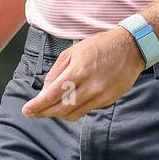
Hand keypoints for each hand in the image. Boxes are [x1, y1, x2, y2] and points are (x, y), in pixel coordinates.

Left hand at [22, 26, 144, 120]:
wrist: (131, 48)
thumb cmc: (100, 46)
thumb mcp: (73, 51)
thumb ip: (57, 71)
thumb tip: (46, 90)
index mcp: (79, 70)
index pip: (53, 94)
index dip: (38, 105)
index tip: (27, 110)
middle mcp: (90, 86)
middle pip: (62, 108)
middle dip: (45, 112)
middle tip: (33, 113)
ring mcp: (101, 95)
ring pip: (74, 114)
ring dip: (59, 114)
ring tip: (49, 109)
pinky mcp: (109, 100)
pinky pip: (86, 110)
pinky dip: (74, 110)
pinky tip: (69, 104)